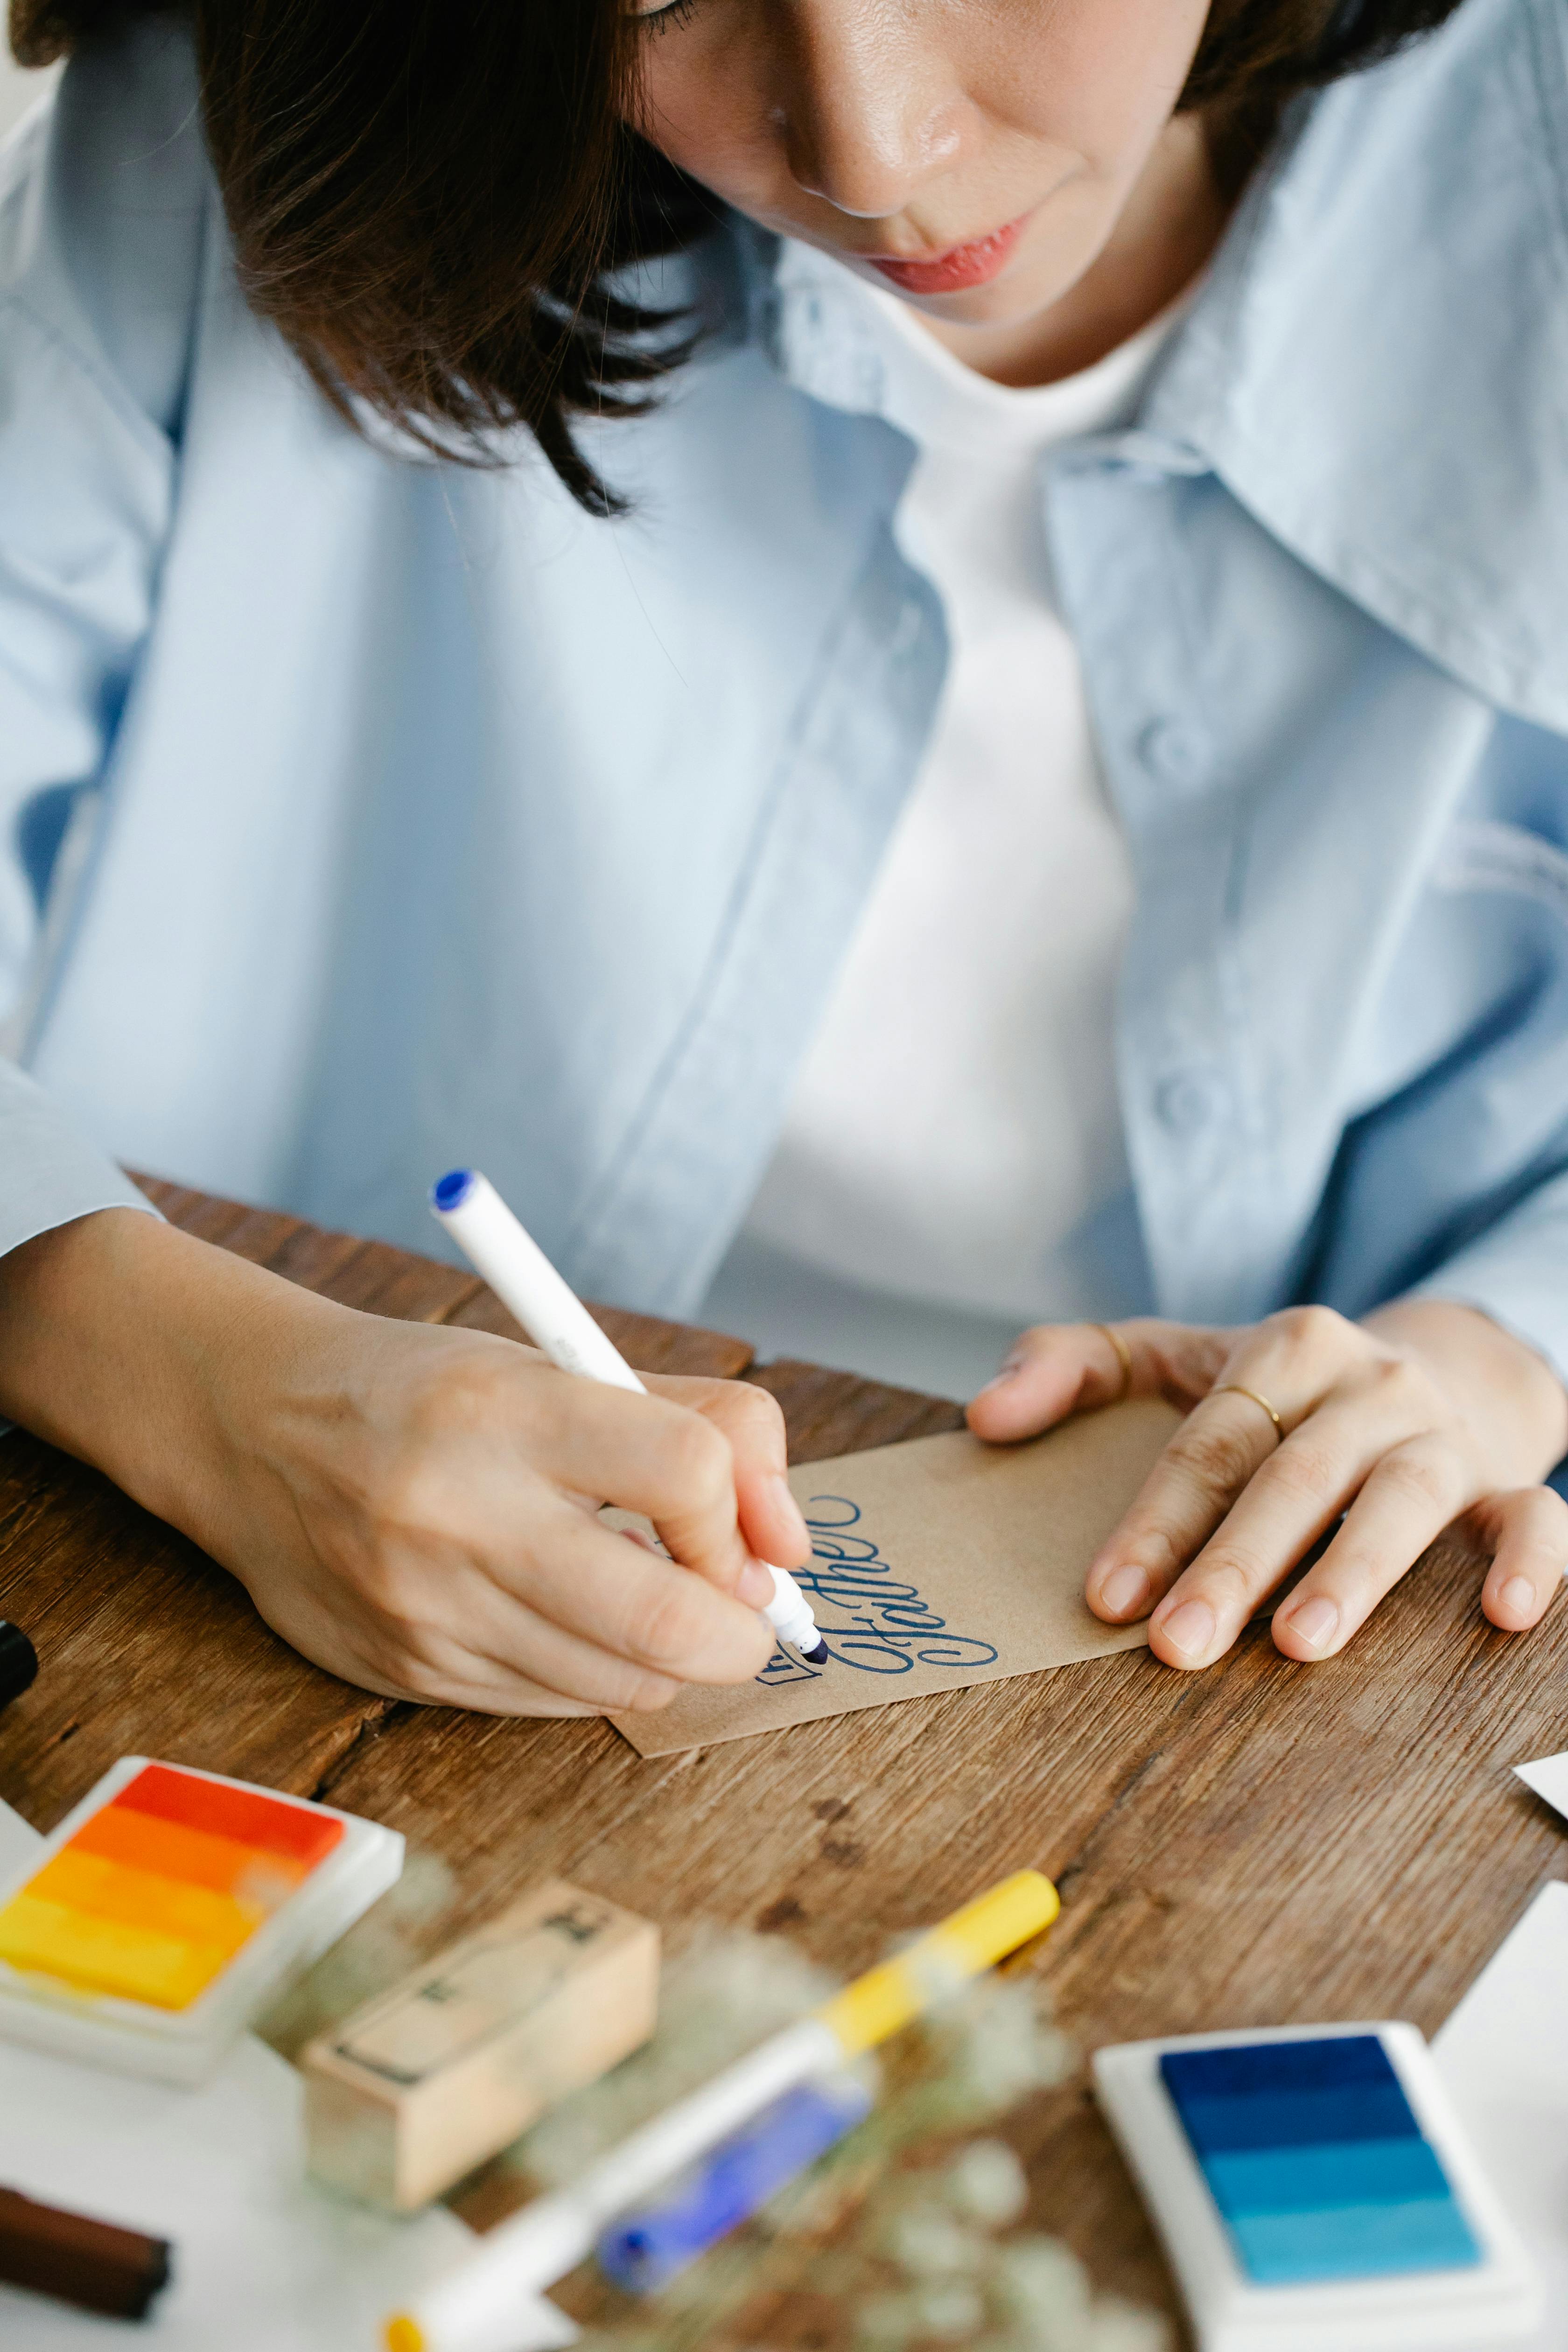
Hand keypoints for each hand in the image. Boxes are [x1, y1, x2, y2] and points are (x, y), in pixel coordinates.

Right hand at [0, 1211, 809, 1713]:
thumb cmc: (435, 1390)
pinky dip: (596, 1673)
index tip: (737, 1521)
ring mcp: (427, 1606)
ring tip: (650, 1599)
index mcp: (506, 1407)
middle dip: (742, 1632)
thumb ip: (705, 1427)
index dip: (740, 1516)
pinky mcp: (407, 1671)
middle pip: (666, 1620)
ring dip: (671, 1657)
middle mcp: (458, 1512)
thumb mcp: (567, 1361)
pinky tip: (571, 1619)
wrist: (254, 1427)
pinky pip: (555, 1705)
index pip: (687, 1474)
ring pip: (621, 1683)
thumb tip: (793, 1546)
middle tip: (743, 1609)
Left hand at [967, 1299, 1567, 1668]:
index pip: (1211, 1442)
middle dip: (1231, 1563)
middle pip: (1293, 1475)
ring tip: (1299, 1644)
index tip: (1106, 1598)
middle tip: (1176, 1646)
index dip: (1156, 1521)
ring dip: (1352, 1572)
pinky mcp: (1507, 1481)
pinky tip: (1501, 1618)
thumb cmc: (1277, 1391)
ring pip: (1402, 1497)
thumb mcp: (1173, 1357)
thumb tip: (984, 1417)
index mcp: (1284, 1348)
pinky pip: (1536, 1516)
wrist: (1430, 1371)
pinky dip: (1530, 1561)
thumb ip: (1072, 1366)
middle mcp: (1368, 1383)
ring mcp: (1442, 1433)